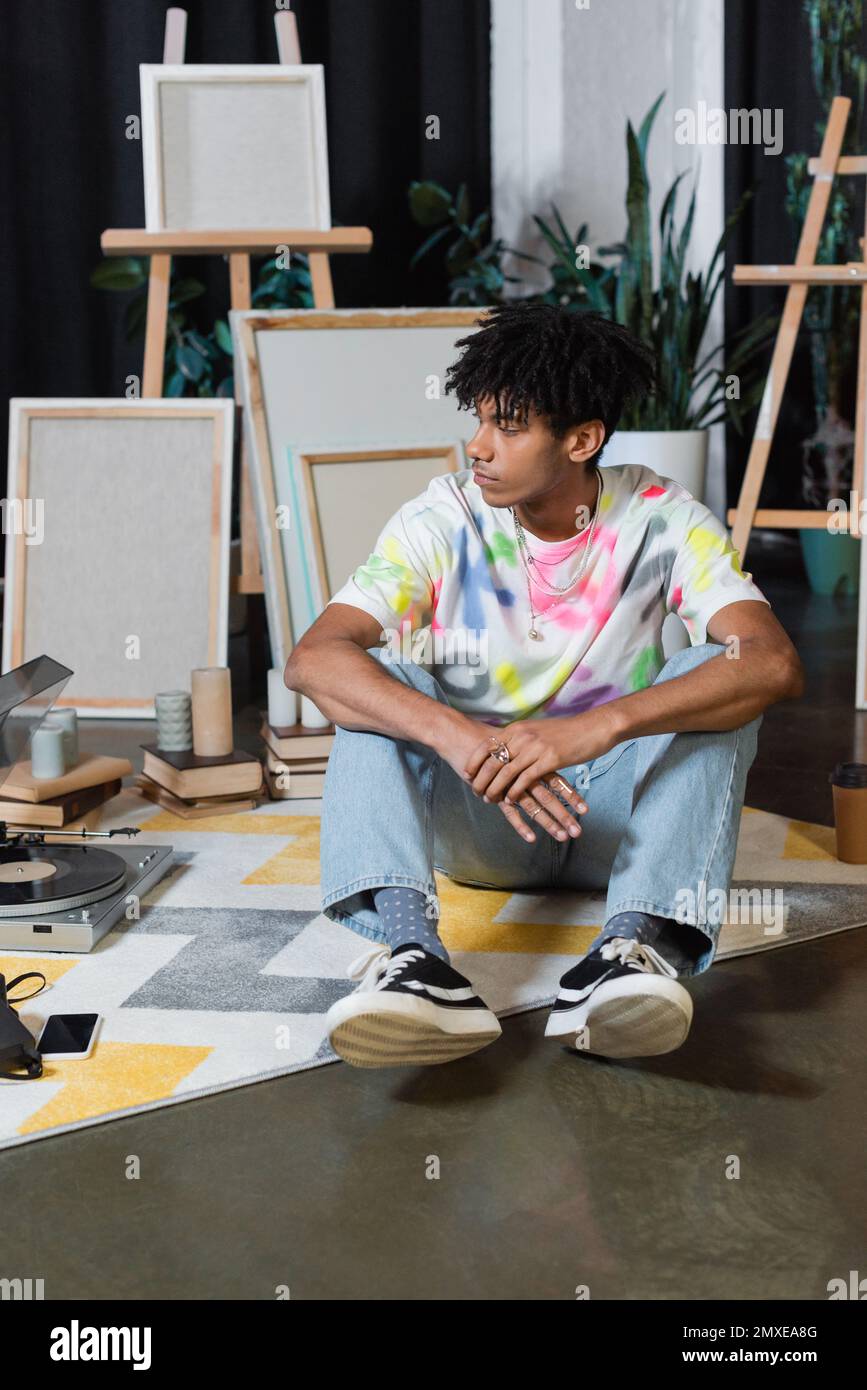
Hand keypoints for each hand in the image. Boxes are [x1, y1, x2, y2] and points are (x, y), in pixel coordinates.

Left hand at [464, 709, 620, 841]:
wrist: (593, 727)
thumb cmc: (566, 731)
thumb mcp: (537, 730)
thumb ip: (520, 737)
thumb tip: (506, 747)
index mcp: (517, 728)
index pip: (487, 745)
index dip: (474, 760)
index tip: (467, 773)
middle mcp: (523, 736)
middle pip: (493, 761)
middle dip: (481, 779)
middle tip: (476, 792)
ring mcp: (535, 747)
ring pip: (506, 772)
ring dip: (495, 789)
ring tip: (489, 799)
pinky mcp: (549, 760)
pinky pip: (524, 779)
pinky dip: (514, 791)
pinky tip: (510, 800)